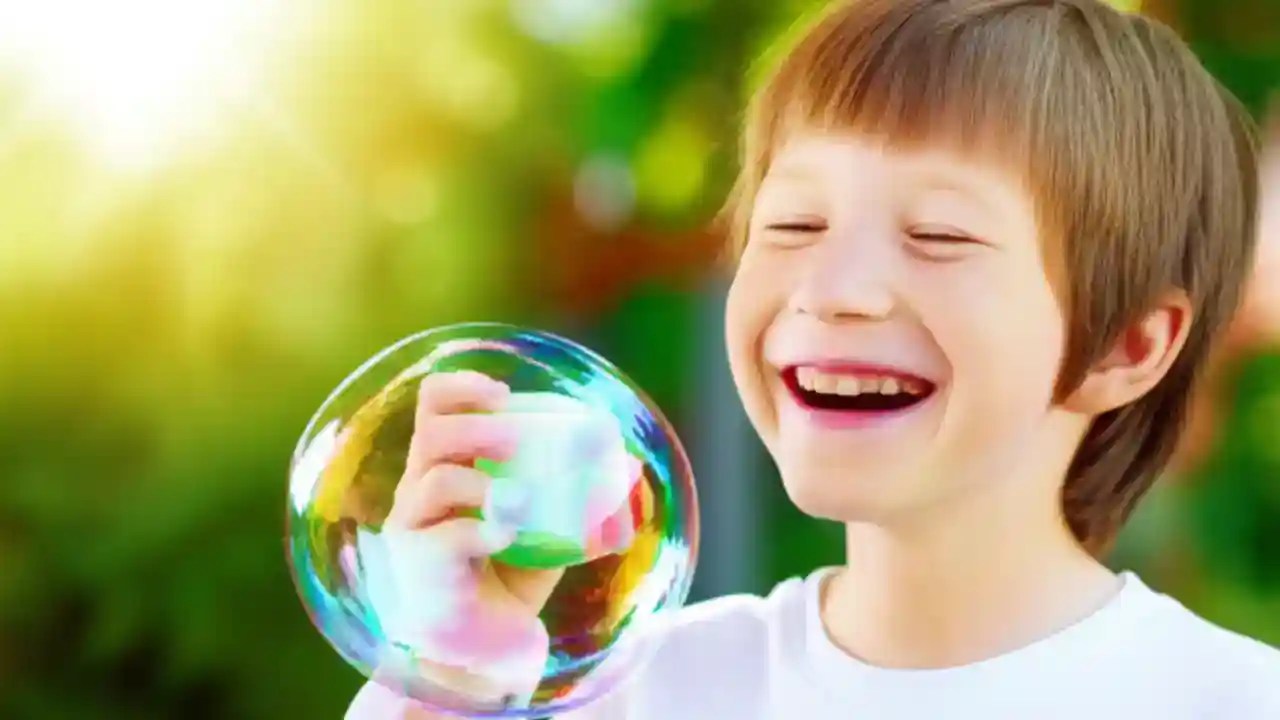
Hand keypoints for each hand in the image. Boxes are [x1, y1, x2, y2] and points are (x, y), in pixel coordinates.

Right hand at [359, 371, 564, 712]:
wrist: (486, 648)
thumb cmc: (510, 578)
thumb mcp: (554, 531)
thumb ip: (583, 500)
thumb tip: (630, 464)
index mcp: (444, 468)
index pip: (433, 407)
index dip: (462, 386)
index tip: (504, 394)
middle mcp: (419, 492)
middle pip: (432, 432)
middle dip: (482, 426)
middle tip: (521, 439)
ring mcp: (414, 531)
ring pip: (435, 480)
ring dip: (485, 480)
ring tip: (523, 500)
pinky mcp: (421, 570)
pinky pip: (445, 537)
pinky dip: (481, 529)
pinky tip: (507, 536)